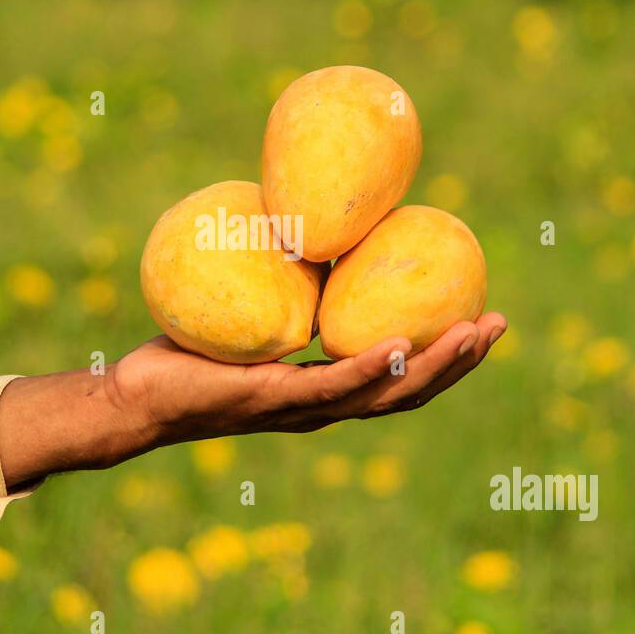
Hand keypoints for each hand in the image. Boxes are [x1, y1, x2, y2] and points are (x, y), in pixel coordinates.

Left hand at [0, 314, 505, 484]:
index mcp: (322, 386)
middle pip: (409, 391)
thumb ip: (285, 282)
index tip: (481, 316)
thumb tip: (307, 225)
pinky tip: (401, 345)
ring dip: (434, 366)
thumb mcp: (251, 308)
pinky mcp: (270, 400)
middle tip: (498, 322)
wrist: (135, 394)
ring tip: (474, 333)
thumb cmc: (189, 350)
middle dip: (459, 361)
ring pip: (385, 394)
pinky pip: (330, 385)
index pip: (398, 375)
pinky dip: (369, 367)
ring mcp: (300, 408)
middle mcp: (321, 404)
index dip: (444, 353)